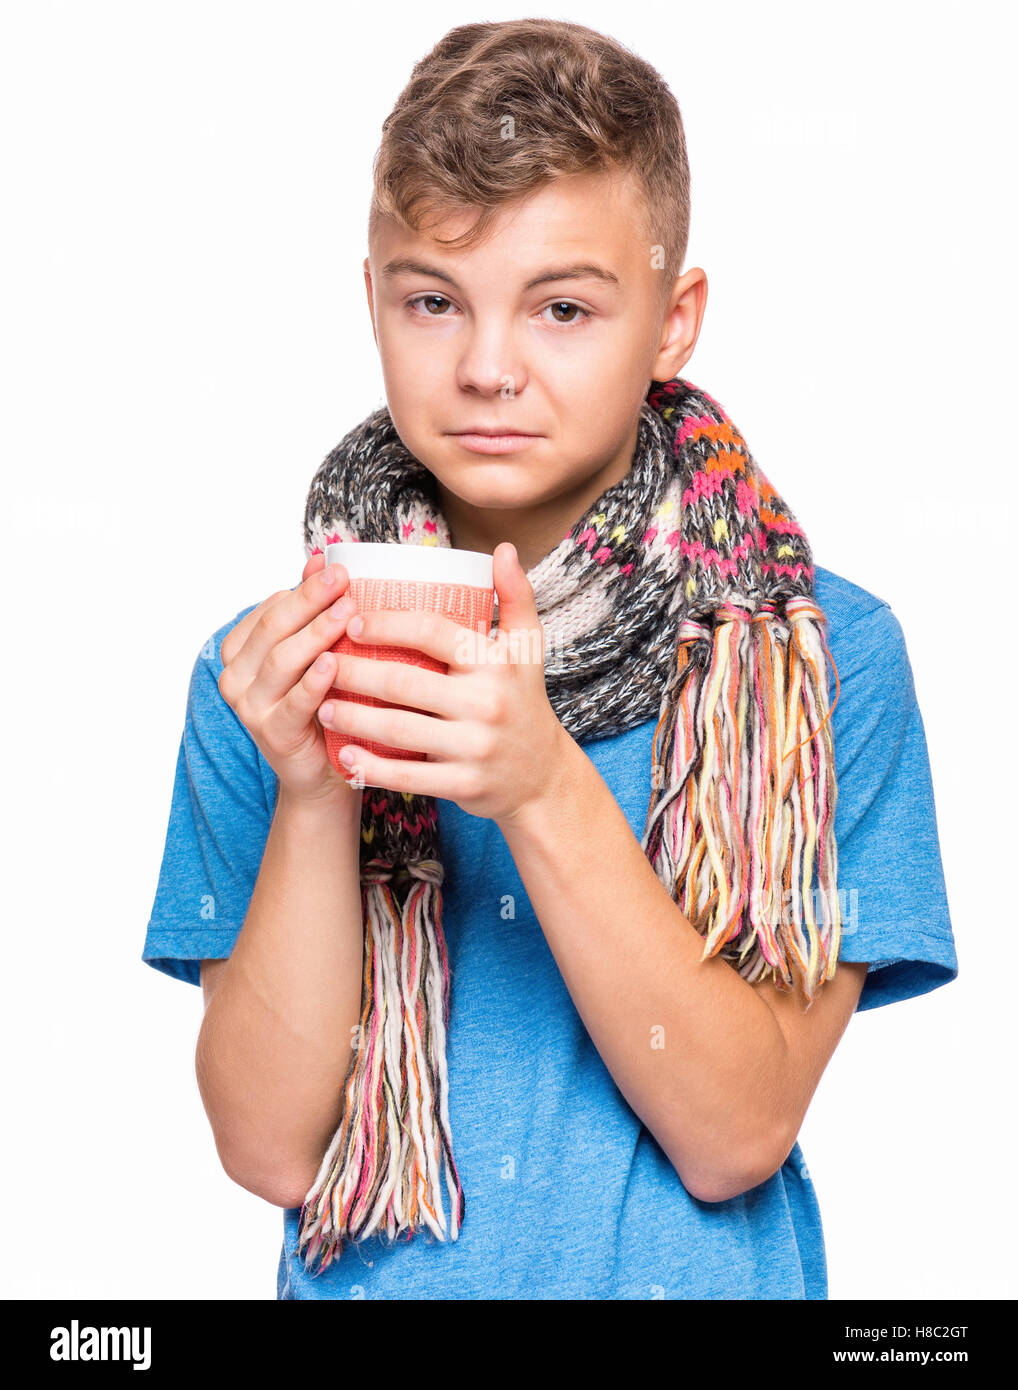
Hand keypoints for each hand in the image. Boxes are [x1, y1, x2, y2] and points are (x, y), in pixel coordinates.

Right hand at [216, 552, 362, 807]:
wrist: (319, 772)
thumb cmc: (320, 704)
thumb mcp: (312, 652)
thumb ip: (310, 610)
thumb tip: (323, 559)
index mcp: (240, 651)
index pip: (270, 609)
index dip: (303, 587)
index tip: (336, 567)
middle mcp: (236, 677)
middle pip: (273, 629)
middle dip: (309, 601)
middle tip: (342, 580)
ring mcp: (249, 708)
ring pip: (281, 660)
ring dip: (316, 633)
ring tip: (347, 612)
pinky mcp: (271, 734)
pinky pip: (293, 703)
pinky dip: (313, 682)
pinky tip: (334, 664)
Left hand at [319, 542, 570, 822]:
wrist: (543, 777)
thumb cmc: (523, 702)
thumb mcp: (527, 650)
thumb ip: (516, 597)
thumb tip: (503, 548)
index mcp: (496, 664)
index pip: (432, 633)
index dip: (388, 625)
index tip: (351, 622)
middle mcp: (486, 704)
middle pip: (404, 682)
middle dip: (355, 673)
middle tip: (321, 662)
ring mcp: (474, 748)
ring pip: (398, 730)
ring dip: (353, 719)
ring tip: (322, 706)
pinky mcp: (463, 785)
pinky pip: (407, 775)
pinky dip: (371, 767)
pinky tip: (345, 755)